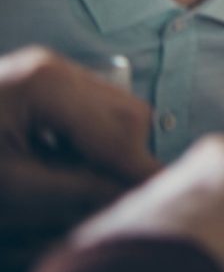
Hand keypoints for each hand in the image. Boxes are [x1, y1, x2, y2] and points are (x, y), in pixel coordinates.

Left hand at [0, 47, 157, 244]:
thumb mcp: (10, 189)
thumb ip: (76, 192)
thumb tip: (131, 199)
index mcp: (46, 83)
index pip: (117, 133)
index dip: (140, 173)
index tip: (161, 204)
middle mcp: (54, 67)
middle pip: (126, 116)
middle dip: (127, 160)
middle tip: (116, 203)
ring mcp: (48, 72)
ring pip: (114, 113)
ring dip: (111, 153)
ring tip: (82, 189)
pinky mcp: (40, 85)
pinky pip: (90, 112)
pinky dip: (90, 144)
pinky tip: (64, 170)